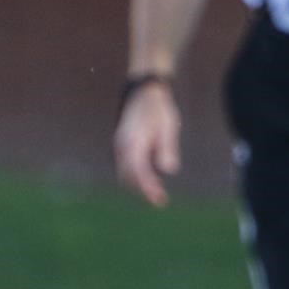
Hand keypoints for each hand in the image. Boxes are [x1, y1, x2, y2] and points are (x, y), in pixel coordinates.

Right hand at [114, 81, 181, 206]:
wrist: (144, 89)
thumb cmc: (158, 108)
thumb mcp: (168, 126)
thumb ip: (167, 147)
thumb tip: (168, 169)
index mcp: (132, 142)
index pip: (138, 172)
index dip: (148, 188)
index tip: (160, 199)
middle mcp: (121, 145)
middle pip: (128, 176)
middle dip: (143, 190)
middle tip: (160, 199)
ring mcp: (119, 143)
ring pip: (124, 172)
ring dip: (138, 183)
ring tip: (157, 190)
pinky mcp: (122, 142)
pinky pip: (125, 164)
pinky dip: (135, 174)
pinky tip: (150, 176)